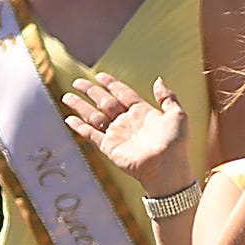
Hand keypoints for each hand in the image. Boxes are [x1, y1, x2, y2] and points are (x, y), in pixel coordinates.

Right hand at [63, 72, 194, 198]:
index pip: (122, 93)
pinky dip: (79, 127)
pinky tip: (69, 119)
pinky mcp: (109, 147)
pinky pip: (91, 134)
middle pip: (104, 101)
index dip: (111, 84)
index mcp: (142, 112)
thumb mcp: (178, 115)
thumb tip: (159, 80)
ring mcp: (117, 135)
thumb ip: (168, 97)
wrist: (167, 169)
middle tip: (77, 81)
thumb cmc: (176, 144)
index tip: (99, 75)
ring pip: (94, 116)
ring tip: (66, 96)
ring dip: (80, 106)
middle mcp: (127, 122)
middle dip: (90, 91)